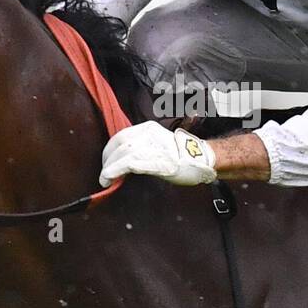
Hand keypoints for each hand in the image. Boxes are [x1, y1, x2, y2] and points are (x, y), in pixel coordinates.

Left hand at [99, 121, 216, 186]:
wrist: (203, 160)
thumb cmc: (182, 156)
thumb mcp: (158, 144)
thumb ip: (142, 147)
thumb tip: (123, 159)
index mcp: (148, 128)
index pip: (121, 135)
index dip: (109, 149)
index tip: (106, 161)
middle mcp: (149, 134)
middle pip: (119, 143)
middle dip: (107, 158)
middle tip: (105, 173)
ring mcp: (153, 147)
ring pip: (122, 153)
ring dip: (109, 167)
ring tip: (105, 179)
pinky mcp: (156, 161)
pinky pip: (129, 163)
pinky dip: (115, 170)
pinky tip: (108, 178)